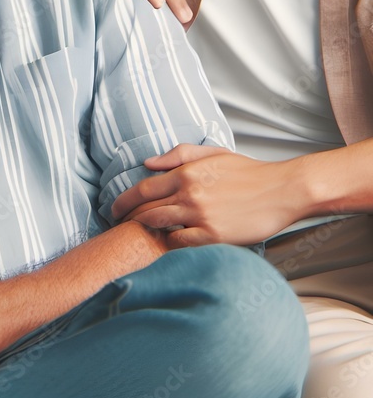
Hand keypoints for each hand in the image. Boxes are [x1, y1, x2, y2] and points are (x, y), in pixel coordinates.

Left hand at [112, 144, 298, 245]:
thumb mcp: (211, 153)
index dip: (124, 200)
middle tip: (119, 225)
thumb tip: (147, 163)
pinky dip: (168, 243)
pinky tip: (164, 244)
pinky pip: (180, 242)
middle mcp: (188, 193)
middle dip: (128, 218)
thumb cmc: (248, 171)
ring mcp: (200, 215)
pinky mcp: (214, 235)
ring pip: (158, 225)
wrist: (282, 190)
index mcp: (185, 173)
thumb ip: (177, 155)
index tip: (114, 209)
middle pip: (145, 209)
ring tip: (135, 236)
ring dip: (144, 231)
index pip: (143, 189)